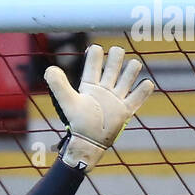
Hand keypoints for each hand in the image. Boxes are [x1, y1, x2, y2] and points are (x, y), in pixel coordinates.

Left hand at [44, 44, 154, 171]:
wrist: (88, 144)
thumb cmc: (77, 124)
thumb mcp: (67, 102)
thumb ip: (58, 86)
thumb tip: (49, 69)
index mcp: (90, 85)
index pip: (95, 62)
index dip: (96, 53)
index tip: (95, 49)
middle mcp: (104, 89)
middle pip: (114, 63)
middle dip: (117, 55)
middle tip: (116, 53)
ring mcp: (116, 98)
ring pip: (128, 75)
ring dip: (132, 68)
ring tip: (132, 67)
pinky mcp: (125, 110)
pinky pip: (138, 97)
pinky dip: (144, 89)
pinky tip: (146, 84)